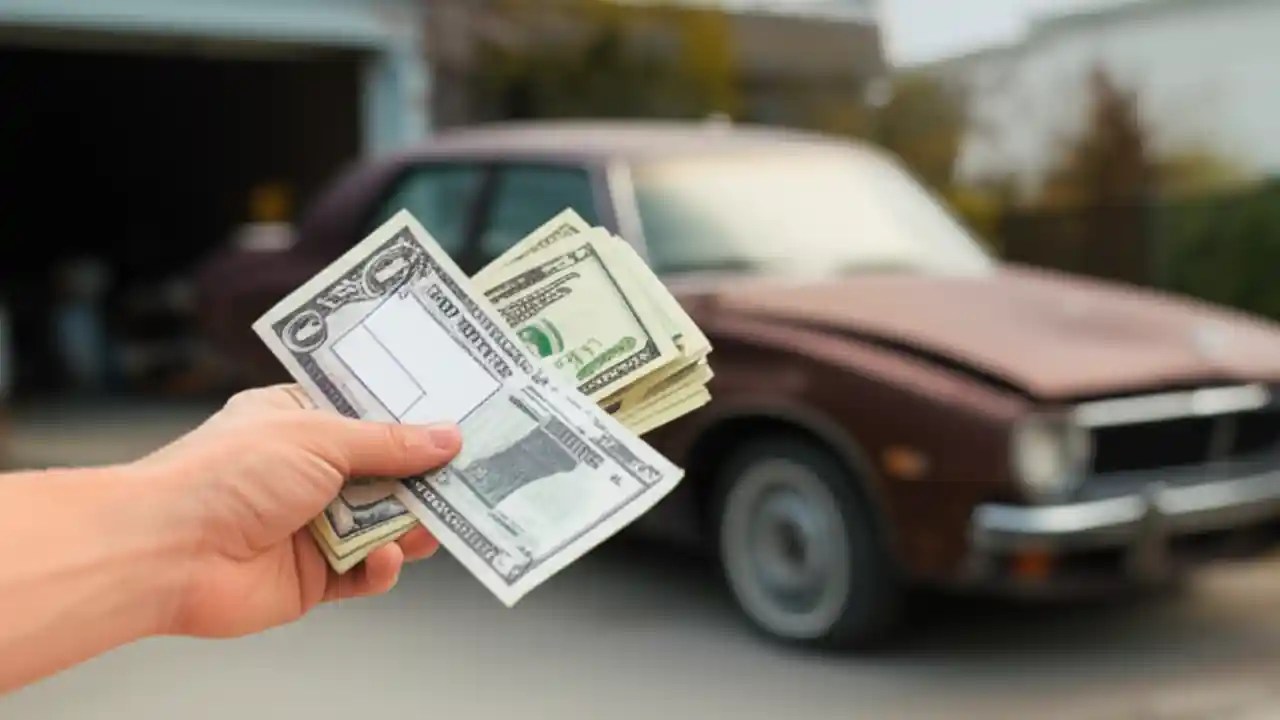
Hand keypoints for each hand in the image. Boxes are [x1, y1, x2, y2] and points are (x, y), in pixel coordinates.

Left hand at [136, 384, 460, 637]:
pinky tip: (384, 557)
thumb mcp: (320, 437)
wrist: (168, 551)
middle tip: (470, 478)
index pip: (372, 415)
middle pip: (388, 474)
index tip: (462, 418)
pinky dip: (381, 567)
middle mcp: (308, 472)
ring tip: (432, 524)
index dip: (415, 419)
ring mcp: (311, 525)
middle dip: (425, 479)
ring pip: (384, 525)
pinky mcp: (312, 577)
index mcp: (302, 421)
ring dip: (409, 525)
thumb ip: (390, 443)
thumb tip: (447, 438)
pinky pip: (365, 573)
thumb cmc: (227, 474)